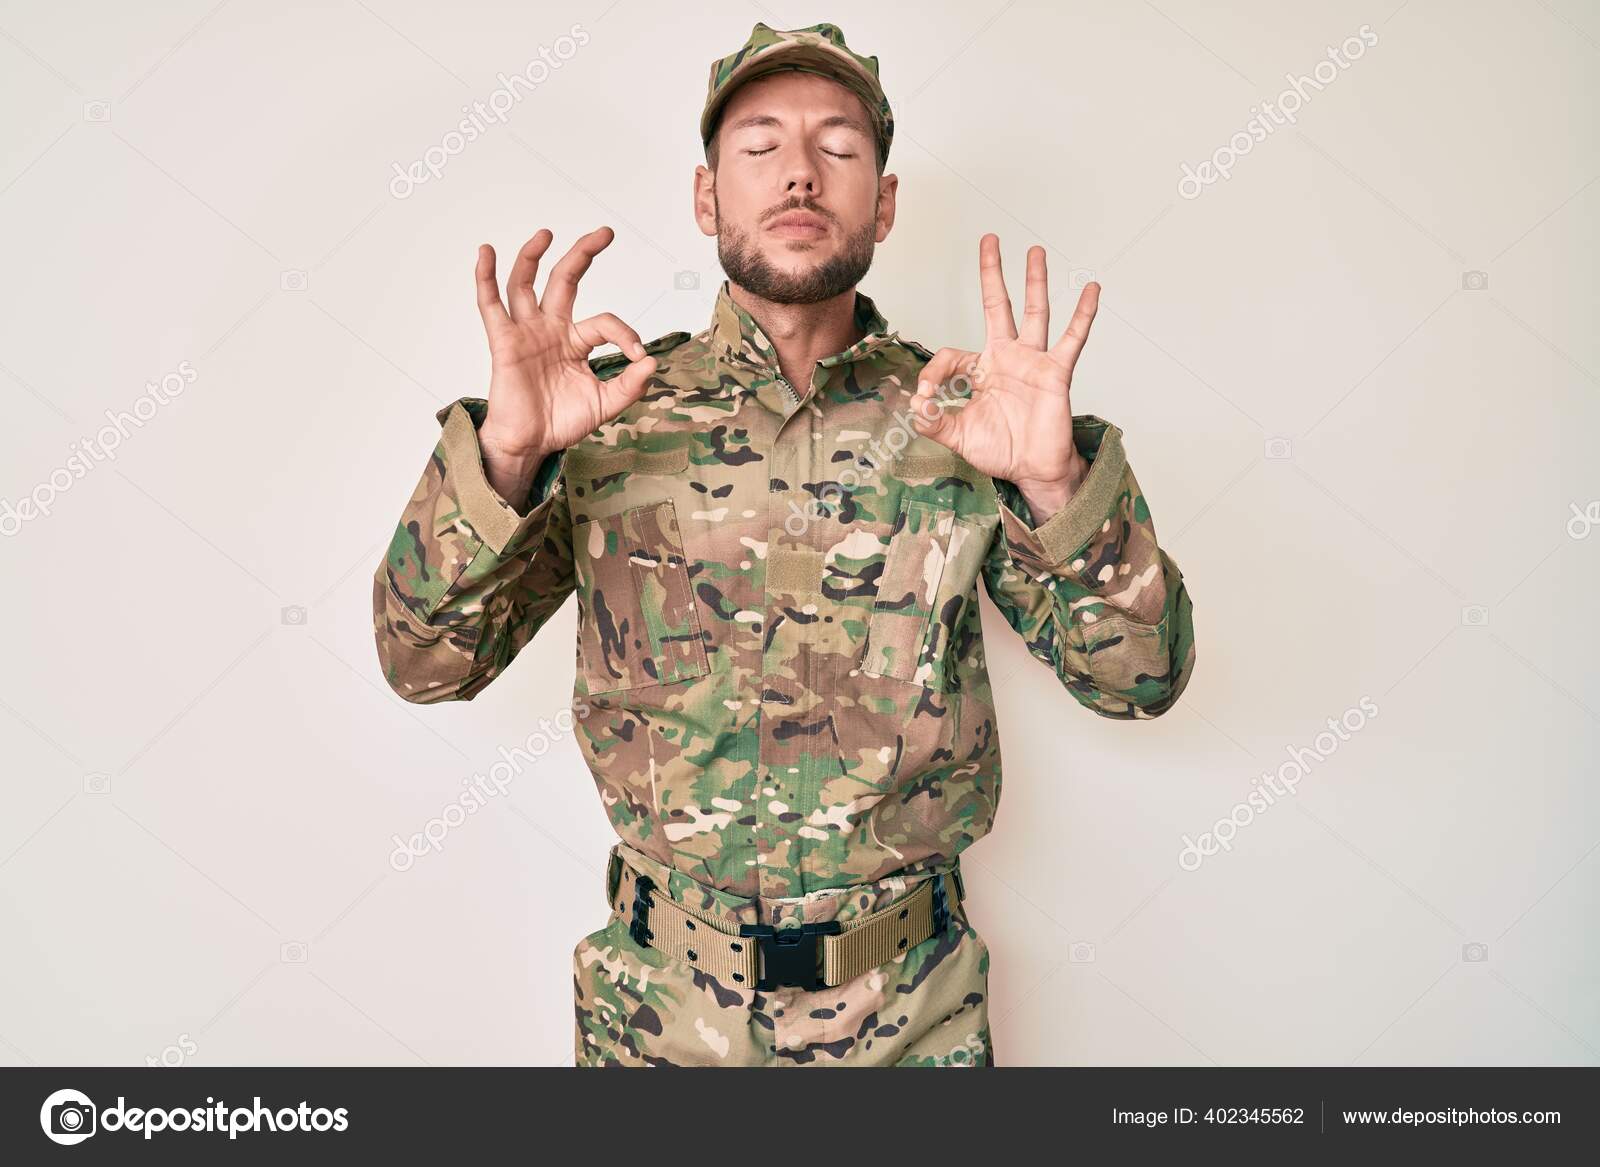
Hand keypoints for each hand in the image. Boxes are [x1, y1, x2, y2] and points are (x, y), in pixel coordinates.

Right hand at [473, 227, 655, 502]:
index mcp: (576, 341)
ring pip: (525, 284)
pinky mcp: (503, 342)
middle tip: (606, 232)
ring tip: (547, 233)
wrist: (530, 444)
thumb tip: (651, 361)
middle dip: (583, 254)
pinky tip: (487, 253)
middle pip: (565, 280)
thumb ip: (630, 385)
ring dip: (533, 256)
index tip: (638, 355)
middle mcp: (550, 329)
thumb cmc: (563, 422)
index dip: (625, 333)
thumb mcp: (606, 404)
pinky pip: (490, 304)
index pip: (605, 322)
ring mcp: (525, 332)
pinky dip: (486, 278)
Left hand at [912, 234, 1099, 518]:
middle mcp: (1007, 357)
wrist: (1033, 471)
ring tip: (1035, 251)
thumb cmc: (1000, 452)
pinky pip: (1072, 339)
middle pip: (998, 305)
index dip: (933, 371)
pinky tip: (1091, 289)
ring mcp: (1033, 361)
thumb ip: (933, 422)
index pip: (951, 353)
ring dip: (1035, 281)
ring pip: (1035, 312)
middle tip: (989, 240)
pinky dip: (1083, 315)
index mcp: (981, 370)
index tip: (926, 396)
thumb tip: (915, 406)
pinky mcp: (1056, 372)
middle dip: (992, 273)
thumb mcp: (957, 437)